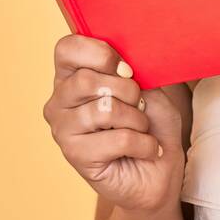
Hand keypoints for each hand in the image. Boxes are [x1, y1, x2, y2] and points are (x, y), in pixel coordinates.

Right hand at [42, 34, 185, 213]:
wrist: (160, 171)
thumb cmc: (152, 125)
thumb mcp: (150, 88)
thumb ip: (133, 72)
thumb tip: (125, 65)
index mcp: (72, 76)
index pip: (67, 48)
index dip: (100, 53)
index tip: (128, 69)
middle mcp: (59, 101)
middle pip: (87, 79)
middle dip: (128, 91)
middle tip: (139, 106)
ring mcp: (62, 130)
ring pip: (105, 109)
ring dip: (137, 120)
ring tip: (141, 130)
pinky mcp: (75, 156)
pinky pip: (118, 139)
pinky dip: (144, 143)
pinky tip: (145, 150)